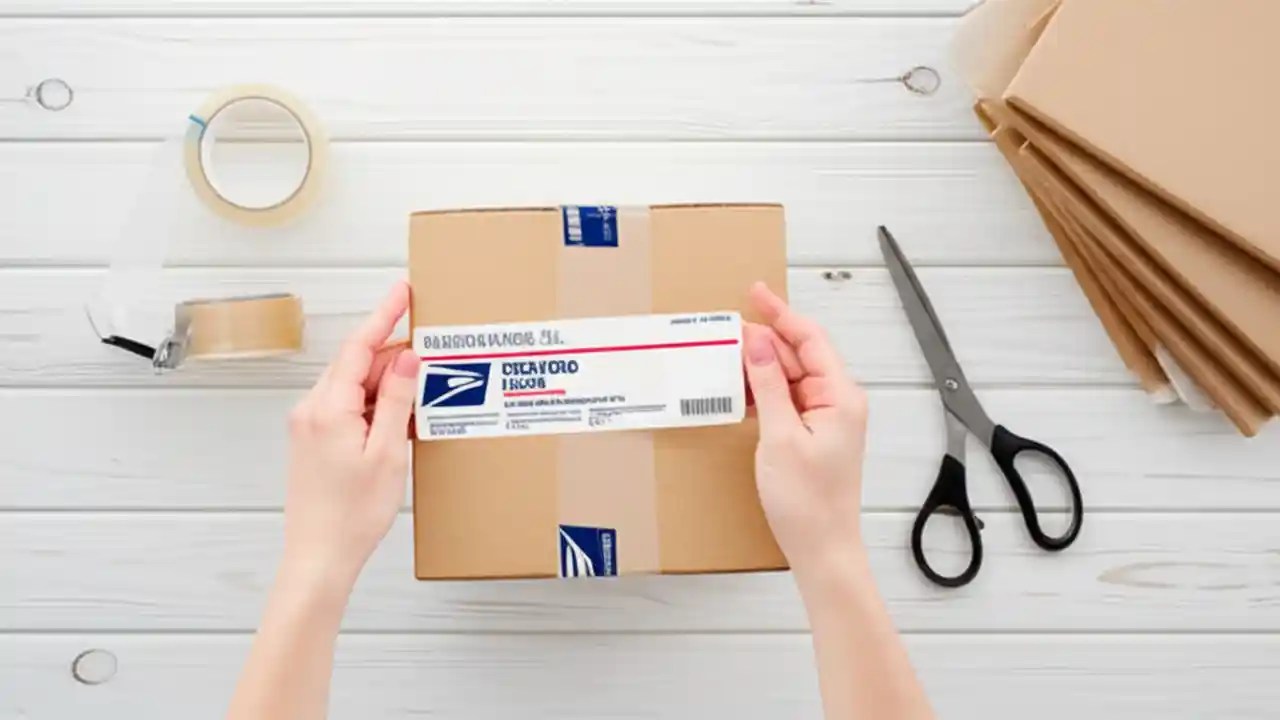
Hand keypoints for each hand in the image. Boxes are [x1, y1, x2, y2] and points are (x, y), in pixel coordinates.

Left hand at [282, 281, 420, 590]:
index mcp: (327, 408)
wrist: (319, 557)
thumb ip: (395, 400)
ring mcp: (308, 425)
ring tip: (420, 388)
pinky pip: (345, 406)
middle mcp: (311, 410)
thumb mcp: (387, 452)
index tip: (403, 292)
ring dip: (384, 381)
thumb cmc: (352, 515)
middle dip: (392, 353)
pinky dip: (372, 403)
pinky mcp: (312, 440)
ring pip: (352, 385)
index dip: (384, 315)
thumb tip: (407, 359)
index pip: (359, 346)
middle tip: (430, 347)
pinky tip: (396, 415)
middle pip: (356, 364)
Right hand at [742, 282, 868, 579]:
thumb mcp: (780, 436)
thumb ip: (770, 385)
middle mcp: (838, 402)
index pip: (810, 339)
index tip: (755, 293)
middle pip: (800, 355)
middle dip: (766, 340)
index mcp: (841, 396)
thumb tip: (758, 343)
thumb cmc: (808, 502)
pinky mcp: (813, 435)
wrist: (822, 548)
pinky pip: (788, 400)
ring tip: (727, 356)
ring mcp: (827, 419)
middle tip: (728, 328)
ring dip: (762, 367)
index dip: (781, 314)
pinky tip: (741, 389)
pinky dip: (765, 392)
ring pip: (791, 378)